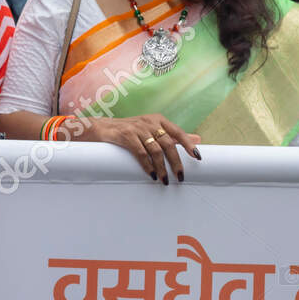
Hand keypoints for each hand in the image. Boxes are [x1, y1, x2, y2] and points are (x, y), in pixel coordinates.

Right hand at [78, 114, 200, 182]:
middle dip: (176, 163)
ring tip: (164, 180)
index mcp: (158, 120)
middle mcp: (149, 122)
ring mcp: (137, 128)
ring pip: (156, 151)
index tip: (198, 158)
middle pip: (168, 144)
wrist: (100, 128)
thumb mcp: (151, 129)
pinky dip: (148, 166)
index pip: (178, 132)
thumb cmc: (128, 131)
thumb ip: (173, 135)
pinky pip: (141, 153)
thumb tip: (197, 139)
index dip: (189, 145)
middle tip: (180, 177)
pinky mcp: (126, 135)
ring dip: (162, 168)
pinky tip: (151, 174)